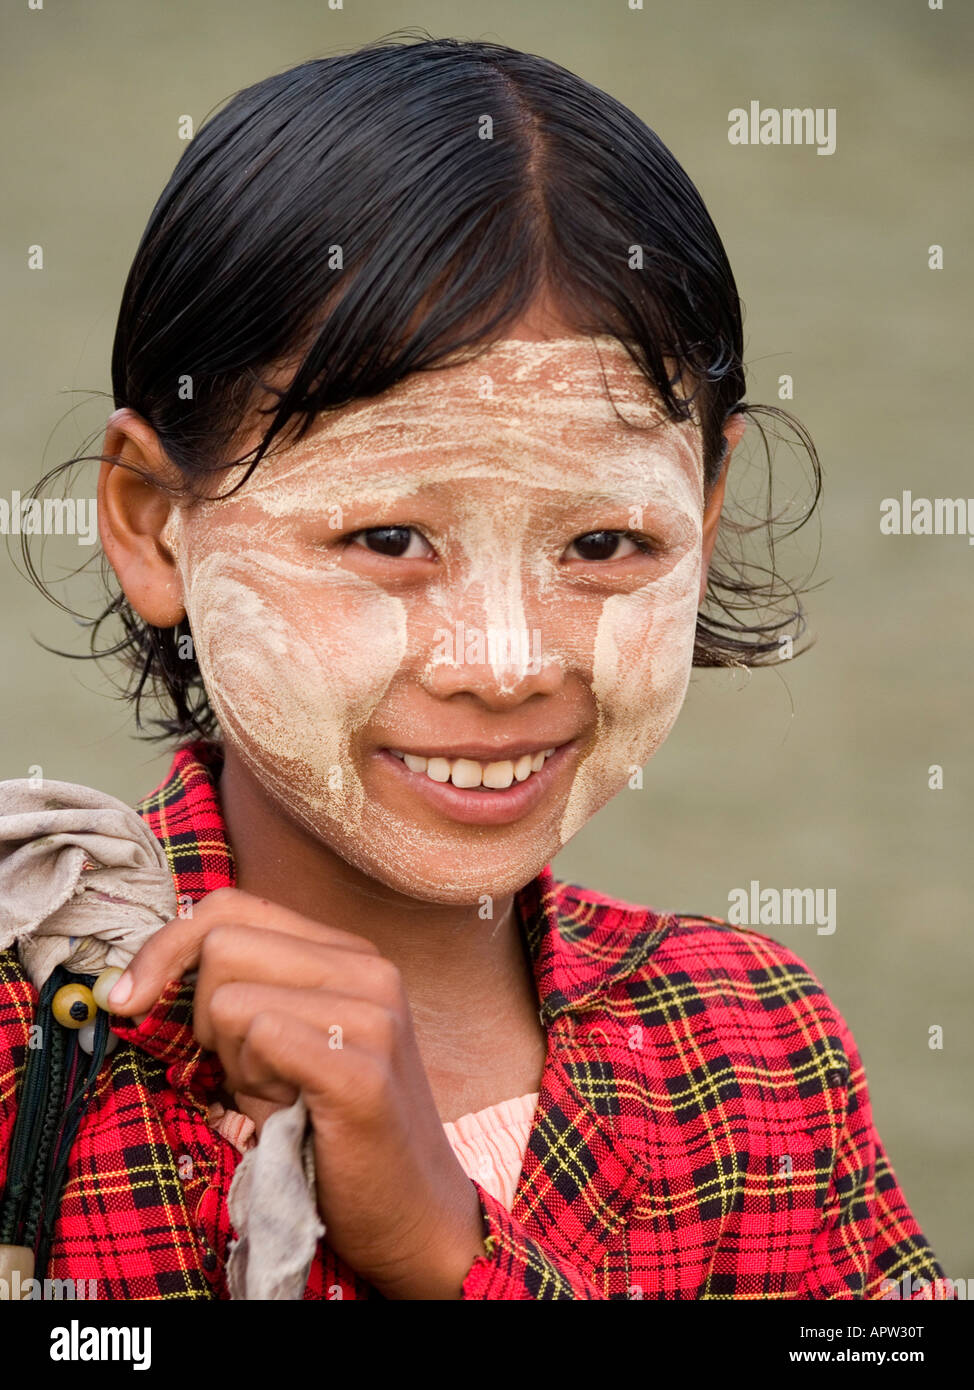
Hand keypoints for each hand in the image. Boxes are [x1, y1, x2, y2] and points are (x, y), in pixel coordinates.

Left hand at [108, 886, 486, 1298]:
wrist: (411, 1211)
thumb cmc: (329, 1129)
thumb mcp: (280, 1043)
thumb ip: (237, 993)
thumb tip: (136, 981)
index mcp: (348, 953)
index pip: (231, 906)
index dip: (165, 946)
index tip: (128, 998)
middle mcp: (369, 969)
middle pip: (222, 945)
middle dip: (203, 1017)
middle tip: (244, 1070)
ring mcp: (374, 1015)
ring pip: (232, 1000)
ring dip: (233, 1061)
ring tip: (277, 1095)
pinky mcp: (364, 1071)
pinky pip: (263, 1037)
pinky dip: (255, 1082)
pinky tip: (289, 1111)